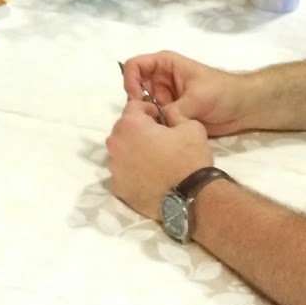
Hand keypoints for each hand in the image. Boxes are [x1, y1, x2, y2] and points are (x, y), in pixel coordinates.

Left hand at [105, 99, 213, 219]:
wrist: (191, 198)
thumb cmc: (190, 158)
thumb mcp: (191, 126)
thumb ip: (173, 114)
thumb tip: (166, 114)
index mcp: (130, 124)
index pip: (133, 106)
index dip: (148, 110)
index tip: (159, 120)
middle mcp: (115, 143)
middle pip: (123, 129)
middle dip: (138, 130)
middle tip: (157, 141)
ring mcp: (114, 167)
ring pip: (121, 151)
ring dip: (133, 151)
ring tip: (153, 161)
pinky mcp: (117, 187)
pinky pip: (122, 172)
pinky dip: (131, 171)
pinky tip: (148, 177)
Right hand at [121, 50, 250, 136]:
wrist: (244, 109)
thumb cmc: (223, 93)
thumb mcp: (197, 98)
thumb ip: (174, 110)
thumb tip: (155, 124)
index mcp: (165, 64)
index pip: (135, 66)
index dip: (130, 80)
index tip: (137, 99)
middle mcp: (161, 80)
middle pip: (136, 88)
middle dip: (138, 104)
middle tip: (145, 120)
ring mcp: (166, 97)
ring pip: (144, 106)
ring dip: (147, 117)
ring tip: (155, 129)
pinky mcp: (172, 114)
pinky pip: (156, 119)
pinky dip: (156, 126)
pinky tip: (161, 135)